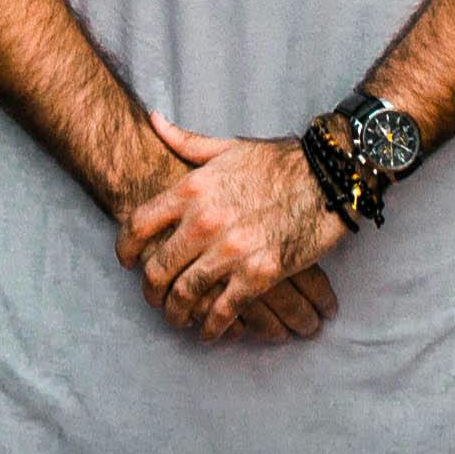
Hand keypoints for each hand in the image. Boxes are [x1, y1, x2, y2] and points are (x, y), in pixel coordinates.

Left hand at [117, 116, 349, 341]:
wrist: (328, 177)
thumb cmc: (278, 162)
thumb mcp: (228, 147)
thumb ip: (186, 141)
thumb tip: (153, 121)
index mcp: (192, 190)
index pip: (139, 225)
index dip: (126, 249)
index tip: (127, 263)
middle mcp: (205, 222)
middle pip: (158, 268)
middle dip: (151, 291)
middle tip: (154, 299)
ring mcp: (231, 250)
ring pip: (186, 294)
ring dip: (177, 313)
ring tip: (178, 318)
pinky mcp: (259, 274)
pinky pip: (224, 310)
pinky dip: (212, 327)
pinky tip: (209, 333)